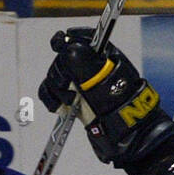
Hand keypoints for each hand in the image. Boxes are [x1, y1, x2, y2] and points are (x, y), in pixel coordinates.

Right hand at [38, 29, 173, 167]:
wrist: (123, 136)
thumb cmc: (118, 106)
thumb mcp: (102, 79)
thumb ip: (83, 61)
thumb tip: (66, 45)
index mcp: (101, 56)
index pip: (82, 38)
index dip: (69, 38)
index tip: (59, 43)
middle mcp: (89, 68)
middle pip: (62, 58)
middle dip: (61, 71)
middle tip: (68, 85)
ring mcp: (79, 85)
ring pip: (54, 75)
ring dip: (56, 87)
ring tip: (68, 101)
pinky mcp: (71, 100)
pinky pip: (50, 92)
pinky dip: (50, 98)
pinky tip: (57, 106)